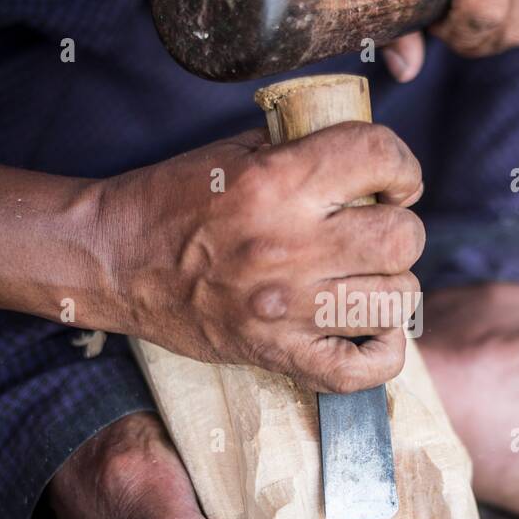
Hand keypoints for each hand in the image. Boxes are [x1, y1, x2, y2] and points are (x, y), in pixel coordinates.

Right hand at [101, 124, 423, 392]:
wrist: (115, 260)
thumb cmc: (174, 201)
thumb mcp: (237, 152)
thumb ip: (304, 149)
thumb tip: (369, 158)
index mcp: (278, 183)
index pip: (381, 157)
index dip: (400, 165)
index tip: (391, 180)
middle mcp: (289, 246)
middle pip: (402, 238)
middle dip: (400, 228)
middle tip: (373, 231)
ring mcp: (287, 309)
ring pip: (396, 300)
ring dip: (391, 285)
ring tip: (364, 278)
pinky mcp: (279, 355)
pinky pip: (365, 370)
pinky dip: (382, 352)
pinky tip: (366, 329)